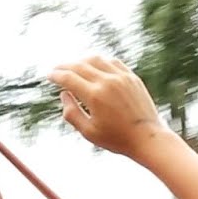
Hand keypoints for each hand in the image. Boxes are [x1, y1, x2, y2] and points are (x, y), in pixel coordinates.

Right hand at [47, 56, 170, 161]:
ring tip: (74, 67)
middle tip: (57, 69)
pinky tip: (95, 67)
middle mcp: (107, 82)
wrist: (147, 138)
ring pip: (96, 59)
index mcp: (94, 96)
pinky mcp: (132, 77)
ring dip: (81, 61)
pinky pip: (112, 62)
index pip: (69, 78)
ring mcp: (121, 77)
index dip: (56, 75)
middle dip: (65, 66)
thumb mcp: (88, 132)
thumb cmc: (117, 139)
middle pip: (79, 65)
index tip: (50, 75)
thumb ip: (71, 113)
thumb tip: (64, 94)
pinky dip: (100, 61)